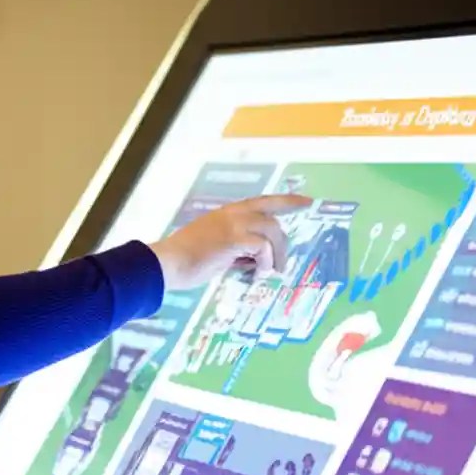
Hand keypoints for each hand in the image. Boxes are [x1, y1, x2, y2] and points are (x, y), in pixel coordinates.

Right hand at [148, 194, 311, 289]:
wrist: (168, 263)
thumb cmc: (185, 260)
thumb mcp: (215, 250)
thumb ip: (236, 249)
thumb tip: (254, 261)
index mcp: (227, 213)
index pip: (263, 201)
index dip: (287, 201)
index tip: (307, 201)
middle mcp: (232, 214)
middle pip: (273, 220)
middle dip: (282, 244)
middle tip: (281, 265)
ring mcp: (233, 224)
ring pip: (272, 231)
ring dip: (276, 254)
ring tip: (271, 272)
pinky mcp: (233, 238)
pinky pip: (262, 248)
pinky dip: (263, 262)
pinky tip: (255, 273)